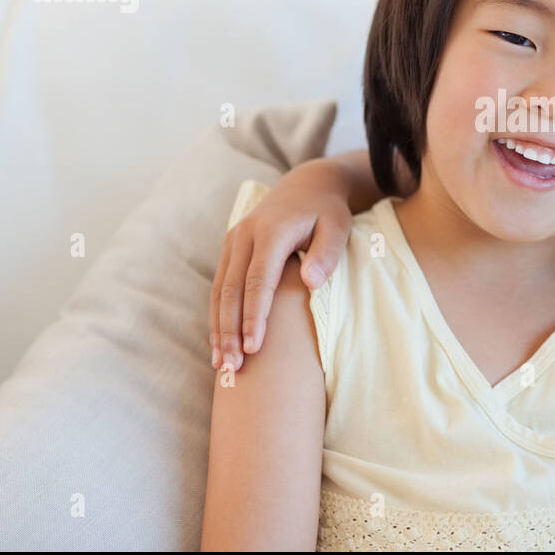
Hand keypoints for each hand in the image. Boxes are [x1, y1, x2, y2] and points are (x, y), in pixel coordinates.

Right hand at [209, 158, 352, 372]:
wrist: (307, 185)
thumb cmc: (327, 211)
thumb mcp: (337, 227)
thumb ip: (326, 254)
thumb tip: (311, 283)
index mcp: (271, 230)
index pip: (258, 280)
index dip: (255, 316)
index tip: (254, 347)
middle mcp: (245, 235)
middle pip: (232, 290)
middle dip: (230, 331)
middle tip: (233, 368)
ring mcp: (234, 241)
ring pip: (219, 290)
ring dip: (218, 329)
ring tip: (222, 365)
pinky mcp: (230, 248)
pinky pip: (219, 286)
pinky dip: (217, 316)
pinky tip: (219, 343)